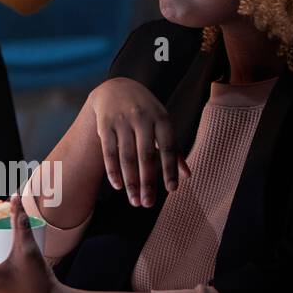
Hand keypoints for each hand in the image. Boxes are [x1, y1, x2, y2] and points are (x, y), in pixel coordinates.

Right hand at [87, 77, 189, 206]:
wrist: (116, 88)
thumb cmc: (146, 111)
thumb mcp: (163, 123)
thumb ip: (175, 148)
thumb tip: (187, 175)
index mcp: (161, 119)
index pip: (168, 148)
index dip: (169, 169)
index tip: (171, 190)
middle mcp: (142, 118)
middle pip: (145, 156)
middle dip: (147, 182)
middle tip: (147, 204)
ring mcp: (122, 121)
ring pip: (126, 156)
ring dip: (130, 181)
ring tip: (134, 200)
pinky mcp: (104, 124)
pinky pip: (108, 151)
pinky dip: (113, 170)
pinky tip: (118, 186)